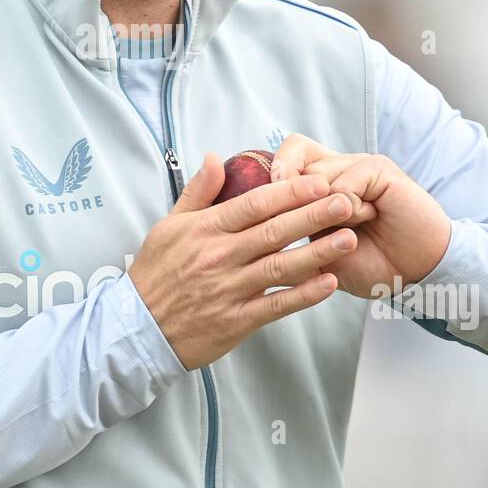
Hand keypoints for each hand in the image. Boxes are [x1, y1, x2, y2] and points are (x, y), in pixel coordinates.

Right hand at [127, 152, 361, 369]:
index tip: (318, 181)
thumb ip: (198, 192)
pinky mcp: (236, 321)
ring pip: (280, 267)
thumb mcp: (169, 226)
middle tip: (346, 201)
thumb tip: (216, 157)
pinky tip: (329, 283)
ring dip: (317, 252)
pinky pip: (275, 306)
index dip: (289, 192)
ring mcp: (229, 290)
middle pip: (274, 231)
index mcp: (205, 230)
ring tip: (348, 238)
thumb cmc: (155, 273)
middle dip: (313, 215)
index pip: (253, 204)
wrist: (138, 329)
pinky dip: (303, 295)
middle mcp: (220, 256)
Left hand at [270, 134, 451, 298]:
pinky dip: (349, 206)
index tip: (260, 212)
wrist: (415, 272)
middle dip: (289, 192)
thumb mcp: (318, 256)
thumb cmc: (369, 265)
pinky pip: (347, 181)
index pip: (283, 160)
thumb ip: (289, 242)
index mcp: (319, 185)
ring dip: (323, 208)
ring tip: (346, 228)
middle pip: (294, 154)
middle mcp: (336, 168)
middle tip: (294, 221)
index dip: (270, 179)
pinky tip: (365, 219)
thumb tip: (245, 239)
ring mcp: (357, 166)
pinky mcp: (379, 170)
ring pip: (317, 173)